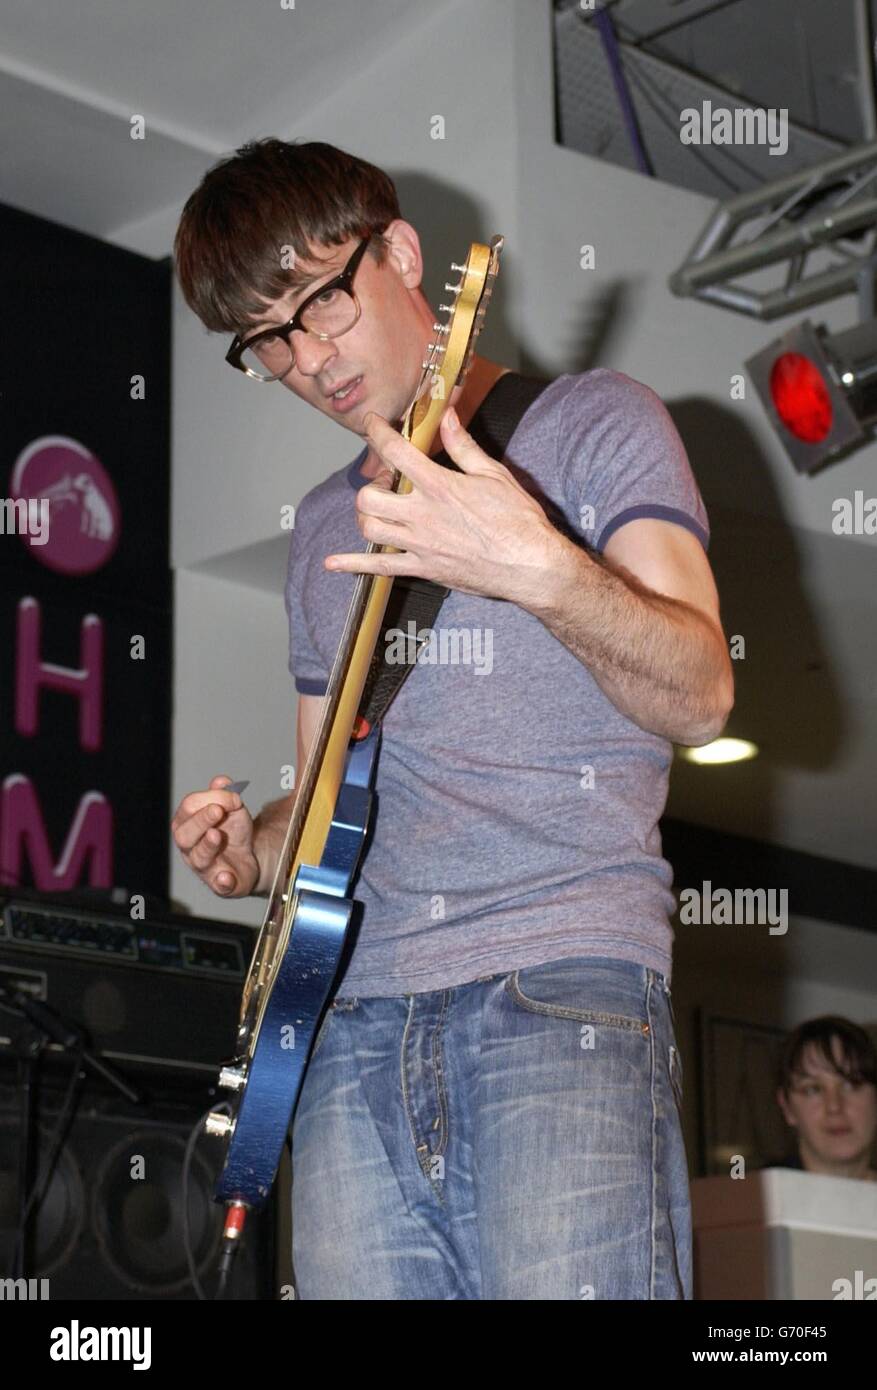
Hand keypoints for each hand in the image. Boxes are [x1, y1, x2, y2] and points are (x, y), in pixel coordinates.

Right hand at [171, 775, 258, 897]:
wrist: (251, 858)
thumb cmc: (232, 832)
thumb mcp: (232, 809)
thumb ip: (225, 795)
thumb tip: (221, 781)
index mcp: (188, 824)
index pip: (188, 808)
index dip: (208, 799)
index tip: (233, 798)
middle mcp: (190, 847)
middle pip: (184, 834)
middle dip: (201, 821)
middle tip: (218, 811)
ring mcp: (205, 867)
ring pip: (198, 859)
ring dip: (207, 846)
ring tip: (216, 835)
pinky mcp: (222, 884)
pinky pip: (219, 886)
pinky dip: (223, 882)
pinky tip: (226, 876)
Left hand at [324, 407, 563, 606]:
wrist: (530, 565)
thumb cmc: (518, 521)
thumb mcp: (494, 474)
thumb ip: (464, 446)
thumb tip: (448, 417)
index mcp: (439, 486)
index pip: (395, 452)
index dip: (376, 432)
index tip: (371, 424)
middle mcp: (422, 515)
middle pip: (369, 497)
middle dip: (371, 486)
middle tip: (387, 484)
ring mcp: (419, 544)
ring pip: (369, 528)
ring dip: (367, 516)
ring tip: (381, 511)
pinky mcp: (423, 568)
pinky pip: (379, 567)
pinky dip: (353, 565)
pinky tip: (333, 563)